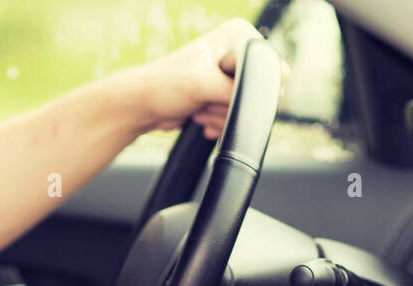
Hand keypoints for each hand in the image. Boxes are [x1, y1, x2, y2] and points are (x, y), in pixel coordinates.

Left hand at [117, 19, 271, 139]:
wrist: (143, 107)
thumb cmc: (166, 87)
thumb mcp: (207, 85)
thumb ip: (241, 90)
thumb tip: (269, 99)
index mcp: (238, 34)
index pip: (268, 66)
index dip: (248, 88)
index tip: (218, 88)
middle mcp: (236, 50)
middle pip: (257, 92)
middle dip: (228, 105)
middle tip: (204, 99)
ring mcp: (229, 74)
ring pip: (244, 109)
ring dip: (219, 117)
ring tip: (198, 108)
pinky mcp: (221, 95)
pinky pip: (234, 117)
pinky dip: (217, 124)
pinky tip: (200, 119)